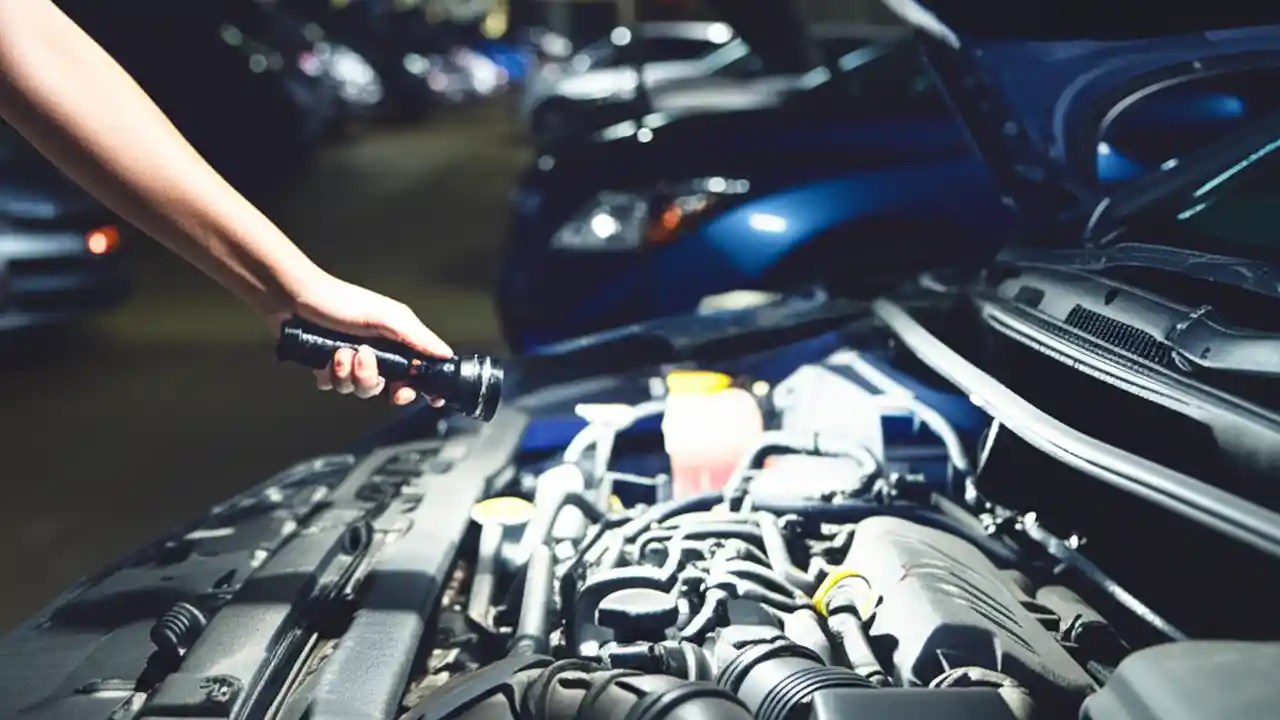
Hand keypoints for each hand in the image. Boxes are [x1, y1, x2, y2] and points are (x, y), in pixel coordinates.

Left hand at [286, 273, 452, 405]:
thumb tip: (446, 354)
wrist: (292, 299)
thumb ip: (417, 336)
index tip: (422, 396)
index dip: (423, 388)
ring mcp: (352, 362)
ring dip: (350, 373)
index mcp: (397, 340)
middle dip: (375, 379)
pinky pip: (336, 387)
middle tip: (367, 360)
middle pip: (388, 388)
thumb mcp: (386, 316)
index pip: (419, 371)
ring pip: (360, 389)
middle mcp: (378, 353)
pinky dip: (330, 374)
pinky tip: (325, 357)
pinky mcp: (328, 368)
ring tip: (341, 351)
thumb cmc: (340, 301)